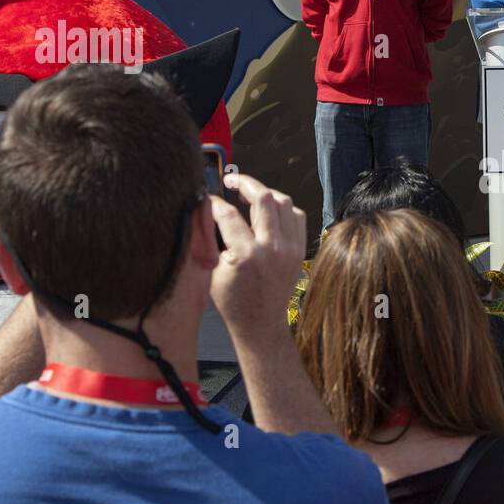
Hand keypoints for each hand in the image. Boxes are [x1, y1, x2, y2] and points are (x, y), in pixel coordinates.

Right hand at [209, 173, 306, 337]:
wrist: (261, 322)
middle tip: (232, 180)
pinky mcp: (299, 250)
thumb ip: (210, 238)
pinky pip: (295, 216)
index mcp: (246, 256)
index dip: (214, 202)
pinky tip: (268, 210)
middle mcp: (272, 249)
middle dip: (245, 183)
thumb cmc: (233, 300)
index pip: (228, 214)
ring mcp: (290, 249)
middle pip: (264, 197)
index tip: (208, 199)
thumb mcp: (212, 270)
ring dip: (265, 193)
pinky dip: (282, 207)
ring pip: (283, 202)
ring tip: (249, 194)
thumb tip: (203, 209)